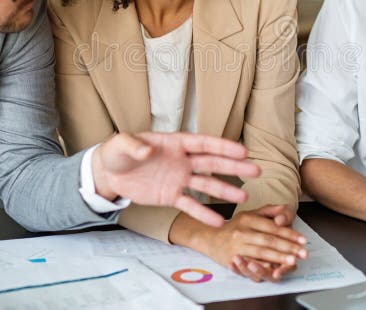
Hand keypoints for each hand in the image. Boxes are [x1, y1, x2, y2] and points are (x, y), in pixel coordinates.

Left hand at [93, 132, 260, 226]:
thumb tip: (146, 151)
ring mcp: (179, 178)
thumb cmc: (117, 153)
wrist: (109, 173)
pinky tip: (219, 221)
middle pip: (212, 163)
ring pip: (206, 185)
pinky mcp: (171, 196)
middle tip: (256, 170)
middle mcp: (182, 160)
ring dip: (225, 190)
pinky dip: (204, 213)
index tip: (242, 150)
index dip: (223, 146)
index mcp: (175, 143)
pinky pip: (190, 205)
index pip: (203, 143)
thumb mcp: (121, 145)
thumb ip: (134, 146)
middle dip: (234, 166)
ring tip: (244, 197)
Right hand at [229, 205, 301, 281]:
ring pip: (261, 252)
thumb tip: (283, 208)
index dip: (289, 233)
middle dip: (288, 247)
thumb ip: (267, 211)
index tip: (303, 240)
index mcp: (248, 219)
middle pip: (269, 240)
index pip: (272, 227)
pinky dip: (263, 267)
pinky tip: (274, 269)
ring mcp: (237, 246)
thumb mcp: (248, 214)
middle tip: (303, 252)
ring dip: (279, 257)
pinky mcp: (232, 259)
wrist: (209, 238)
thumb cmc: (232, 227)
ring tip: (293, 260)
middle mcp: (242, 231)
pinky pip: (251, 264)